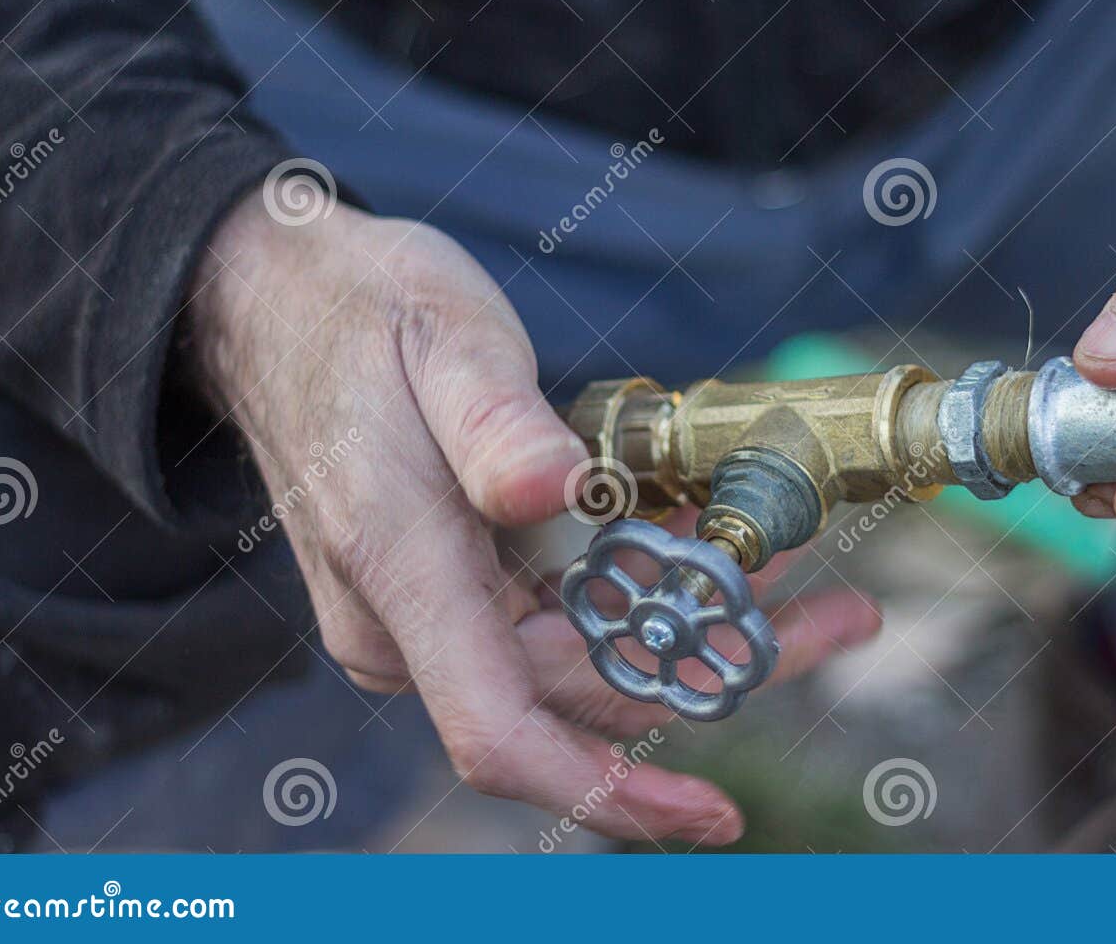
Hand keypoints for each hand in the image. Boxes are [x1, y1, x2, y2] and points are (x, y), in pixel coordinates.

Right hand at [188, 187, 879, 842]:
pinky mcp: (443, 597)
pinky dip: (639, 605)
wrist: (279, 304)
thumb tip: (551, 491)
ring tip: (803, 584)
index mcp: (402, 568)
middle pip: (577, 696)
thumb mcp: (443, 338)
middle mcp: (407, 623)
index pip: (501, 729)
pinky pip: (553, 630)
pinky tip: (707, 559)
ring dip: (690, 634)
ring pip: (578, 666)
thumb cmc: (361, 313)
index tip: (712, 811)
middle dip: (711, 667)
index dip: (606, 788)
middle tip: (837, 618)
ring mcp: (423, 617)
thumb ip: (496, 419)